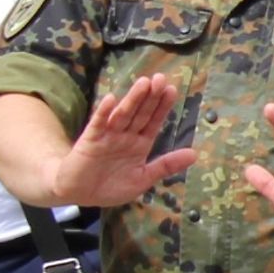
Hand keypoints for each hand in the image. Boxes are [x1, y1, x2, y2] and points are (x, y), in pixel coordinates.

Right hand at [49, 74, 196, 207]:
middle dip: (150, 96)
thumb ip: (166, 166)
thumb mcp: (143, 178)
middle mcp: (125, 136)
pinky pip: (97, 125)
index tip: (172, 90)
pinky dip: (103, 113)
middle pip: (140, 113)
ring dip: (133, 99)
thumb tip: (195, 154)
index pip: (153, 121)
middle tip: (161, 78)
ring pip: (123, 115)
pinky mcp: (90, 141)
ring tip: (144, 83)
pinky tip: (111, 100)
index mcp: (139, 144)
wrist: (79, 194)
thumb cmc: (110, 186)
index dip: (162, 106)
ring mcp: (107, 136)